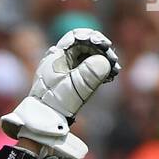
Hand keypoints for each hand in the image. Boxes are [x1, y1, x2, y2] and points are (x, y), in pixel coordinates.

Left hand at [2, 28, 120, 158]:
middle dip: (100, 51)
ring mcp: (65, 70)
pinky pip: (86, 69)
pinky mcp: (70, 80)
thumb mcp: (73, 87)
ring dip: (102, 61)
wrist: (44, 121)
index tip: (106, 45)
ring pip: (87, 58)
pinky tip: (109, 77)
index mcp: (56, 55)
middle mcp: (60, 59)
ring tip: (115, 71)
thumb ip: (89, 72)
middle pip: (84, 46)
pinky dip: (98, 70)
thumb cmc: (56, 103)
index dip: (93, 37)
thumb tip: (104, 61)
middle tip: (114, 61)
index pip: (76, 36)